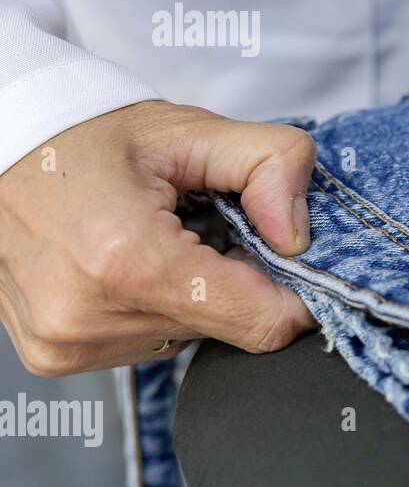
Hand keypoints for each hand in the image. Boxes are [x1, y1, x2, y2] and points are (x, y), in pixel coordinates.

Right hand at [0, 101, 317, 375]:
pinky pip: (146, 343)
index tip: (290, 256)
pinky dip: (157, 306)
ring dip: (195, 295)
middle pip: (224, 329)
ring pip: (188, 339)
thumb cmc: (88, 133)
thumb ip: (270, 166)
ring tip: (158, 238)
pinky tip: (129, 261)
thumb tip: (300, 238)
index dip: (294, 292)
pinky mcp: (52, 356)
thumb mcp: (192, 130)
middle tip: (207, 226)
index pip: (258, 321)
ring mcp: (63, 344)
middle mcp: (86, 317)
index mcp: (125, 260)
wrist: (0, 140)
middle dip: (236, 280)